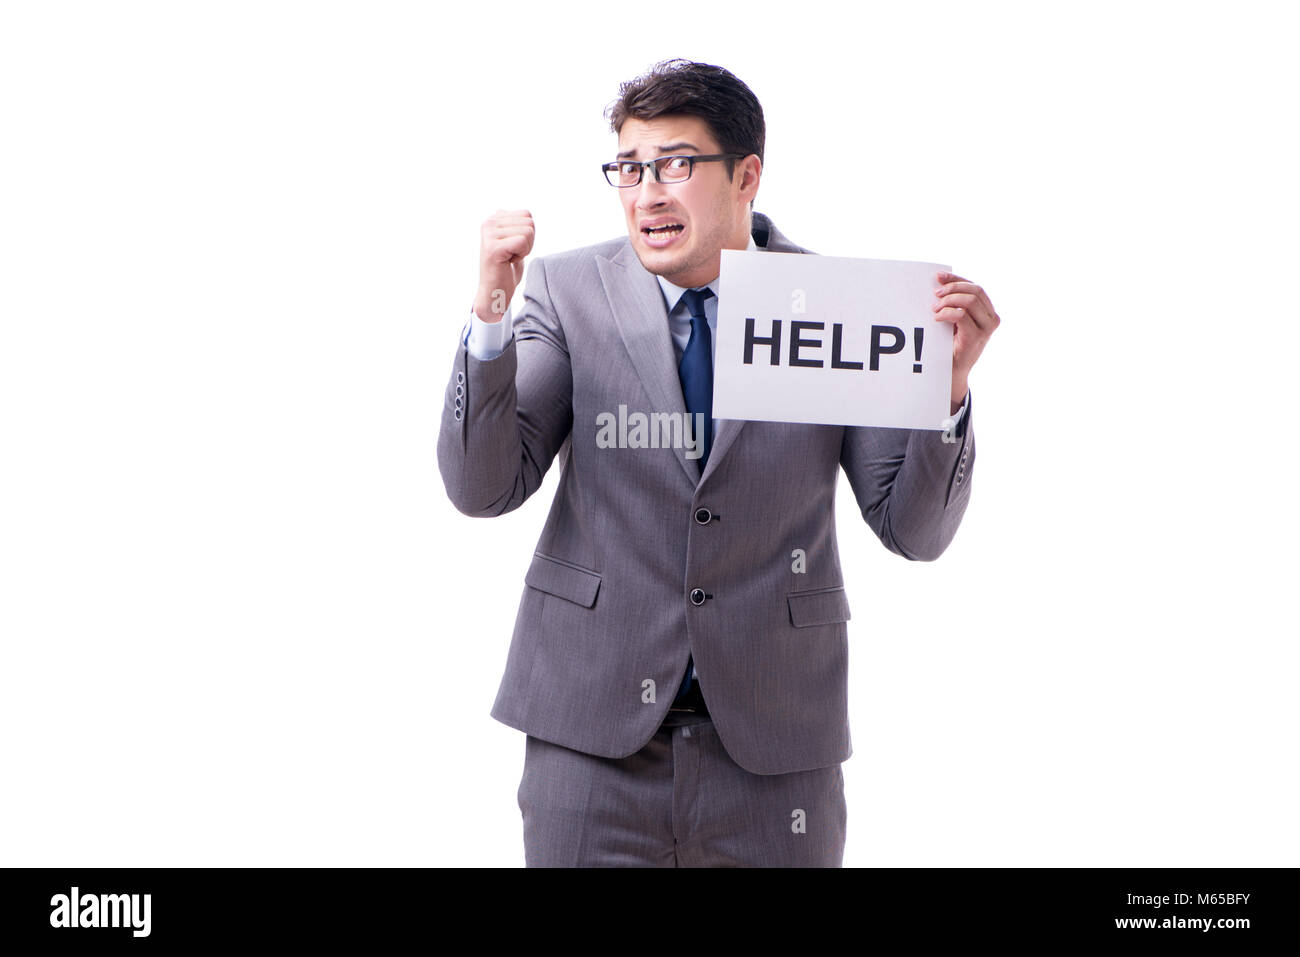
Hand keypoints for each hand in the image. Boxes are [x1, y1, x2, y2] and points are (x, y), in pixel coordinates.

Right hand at [473, 209, 534, 321]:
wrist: (495, 291)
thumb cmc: (506, 269)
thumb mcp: (513, 240)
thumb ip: (518, 225)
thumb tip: (527, 214)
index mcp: (494, 218)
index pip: (527, 215)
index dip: (527, 234)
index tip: (513, 247)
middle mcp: (489, 222)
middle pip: (529, 222)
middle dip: (527, 242)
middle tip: (512, 254)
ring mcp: (489, 234)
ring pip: (528, 232)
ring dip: (524, 249)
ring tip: (509, 258)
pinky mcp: (493, 247)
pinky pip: (522, 242)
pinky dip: (521, 255)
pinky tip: (508, 262)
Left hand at [932, 271, 999, 408]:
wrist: (953, 372)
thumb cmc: (952, 345)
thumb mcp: (955, 320)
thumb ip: (954, 304)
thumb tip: (939, 283)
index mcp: (988, 311)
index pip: (975, 287)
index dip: (956, 279)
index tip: (938, 276)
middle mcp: (991, 318)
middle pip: (975, 290)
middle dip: (952, 289)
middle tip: (935, 295)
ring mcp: (986, 329)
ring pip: (969, 301)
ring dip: (947, 301)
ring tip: (935, 310)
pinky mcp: (976, 338)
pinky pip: (961, 316)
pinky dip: (946, 314)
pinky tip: (937, 319)